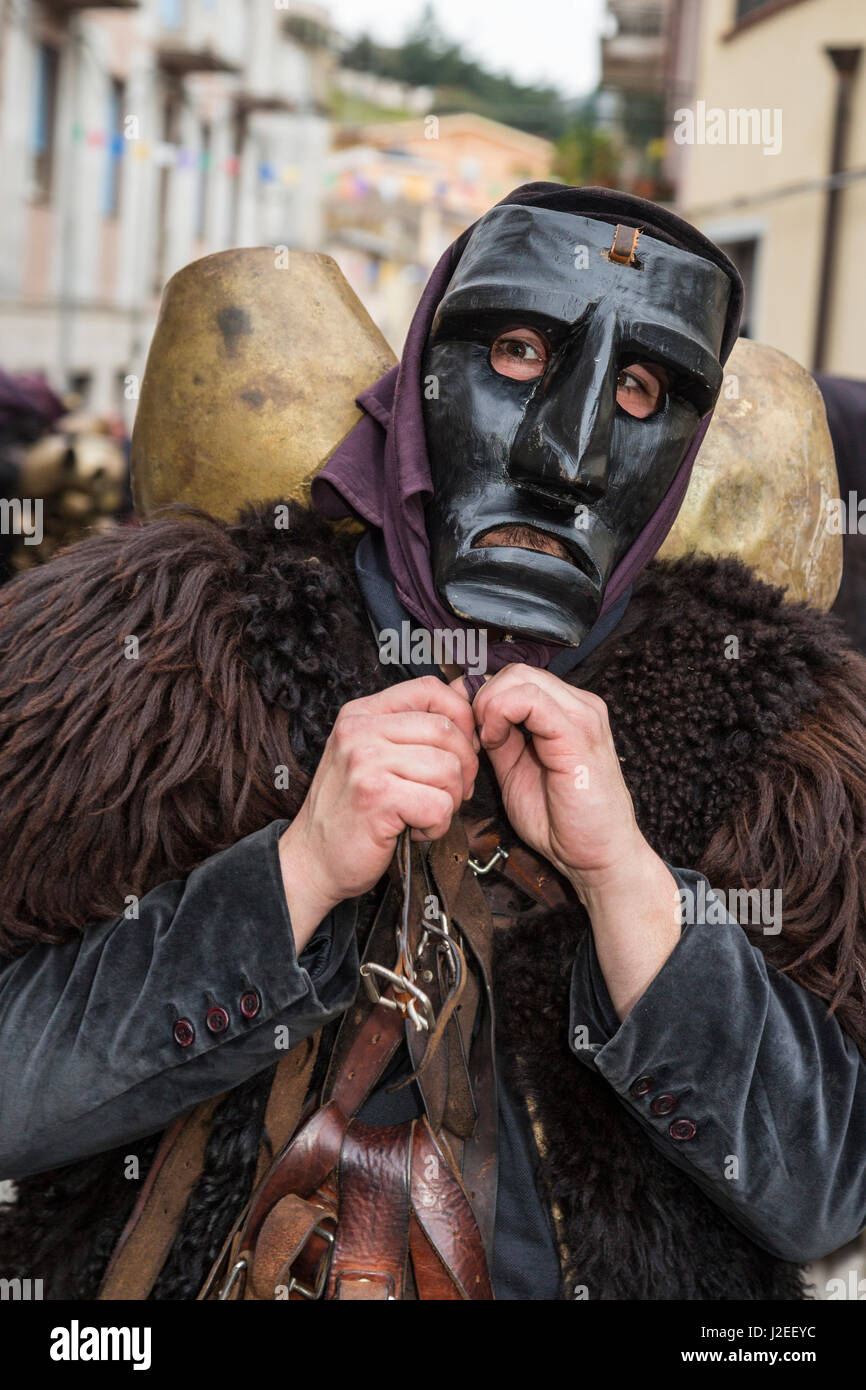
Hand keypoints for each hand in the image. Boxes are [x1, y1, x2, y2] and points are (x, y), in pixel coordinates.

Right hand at [279, 677, 477, 947]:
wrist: (312, 860)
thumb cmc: (349, 812)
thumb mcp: (371, 756)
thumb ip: (410, 731)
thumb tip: (466, 710)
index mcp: (361, 714)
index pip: (429, 689)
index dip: (460, 717)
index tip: (461, 748)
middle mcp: (359, 731)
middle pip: (447, 731)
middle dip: (463, 768)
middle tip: (449, 792)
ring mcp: (365, 762)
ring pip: (449, 769)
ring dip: (449, 800)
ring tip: (423, 812)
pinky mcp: (376, 798)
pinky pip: (439, 805)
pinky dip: (437, 825)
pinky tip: (414, 829)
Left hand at [469, 664, 679, 1016]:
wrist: (596, 858)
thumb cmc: (561, 821)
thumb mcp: (515, 768)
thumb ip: (498, 736)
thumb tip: (468, 709)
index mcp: (566, 712)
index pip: (515, 677)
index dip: (482, 697)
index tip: (468, 731)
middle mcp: (579, 705)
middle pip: (514, 671)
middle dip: (482, 699)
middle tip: (474, 738)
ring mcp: (582, 715)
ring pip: (519, 677)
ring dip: (489, 706)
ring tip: (486, 742)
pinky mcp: (578, 733)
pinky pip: (529, 699)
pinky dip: (500, 714)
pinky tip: (495, 742)